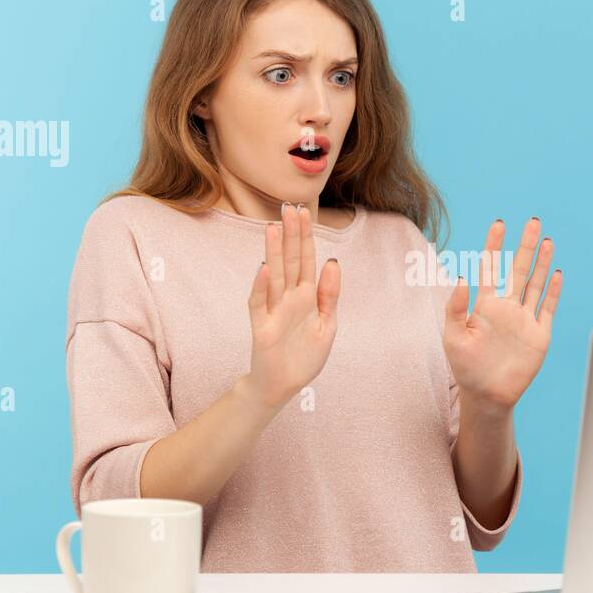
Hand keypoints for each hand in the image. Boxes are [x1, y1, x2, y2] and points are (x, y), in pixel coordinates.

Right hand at [240, 203, 340, 410]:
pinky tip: (264, 269)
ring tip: (273, 228)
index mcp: (307, 296)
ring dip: (274, 253)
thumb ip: (329, 295)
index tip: (304, 212)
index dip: (305, 237)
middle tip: (289, 207)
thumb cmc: (305, 355)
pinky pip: (260, 304)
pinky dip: (261, 287)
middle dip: (291, 235)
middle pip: (290, 261)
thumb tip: (332, 262)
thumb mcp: (327, 324)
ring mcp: (274, 310)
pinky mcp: (262, 327)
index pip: (306, 260)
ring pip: (274, 276)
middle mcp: (289, 298)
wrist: (284, 385)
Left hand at [443, 217, 562, 410]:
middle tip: (531, 221)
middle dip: (524, 245)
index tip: (499, 224)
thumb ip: (454, 308)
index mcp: (485, 305)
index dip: (494, 245)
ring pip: (535, 283)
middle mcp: (506, 307)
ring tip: (546, 239)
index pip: (491, 268)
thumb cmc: (465, 368)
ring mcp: (524, 319)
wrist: (487, 395)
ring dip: (541, 262)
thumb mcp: (452, 338)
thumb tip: (460, 278)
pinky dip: (553, 291)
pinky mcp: (539, 334)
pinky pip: (547, 307)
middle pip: (518, 269)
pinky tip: (556, 273)